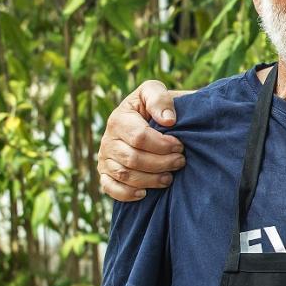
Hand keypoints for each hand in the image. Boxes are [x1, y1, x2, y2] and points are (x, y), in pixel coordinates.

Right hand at [97, 80, 186, 201]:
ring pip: (124, 175)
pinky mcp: (105, 173)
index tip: (180, 146)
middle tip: (180, 162)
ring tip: (169, 177)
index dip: (162, 145)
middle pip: (132, 158)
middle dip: (161, 163)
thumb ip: (160, 99)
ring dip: (150, 180)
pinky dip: (126, 193)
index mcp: (119, 118)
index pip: (139, 137)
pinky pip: (110, 188)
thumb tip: (167, 120)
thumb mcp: (156, 92)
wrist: (148, 121)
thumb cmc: (154, 107)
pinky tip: (145, 193)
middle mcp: (108, 139)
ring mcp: (104, 158)